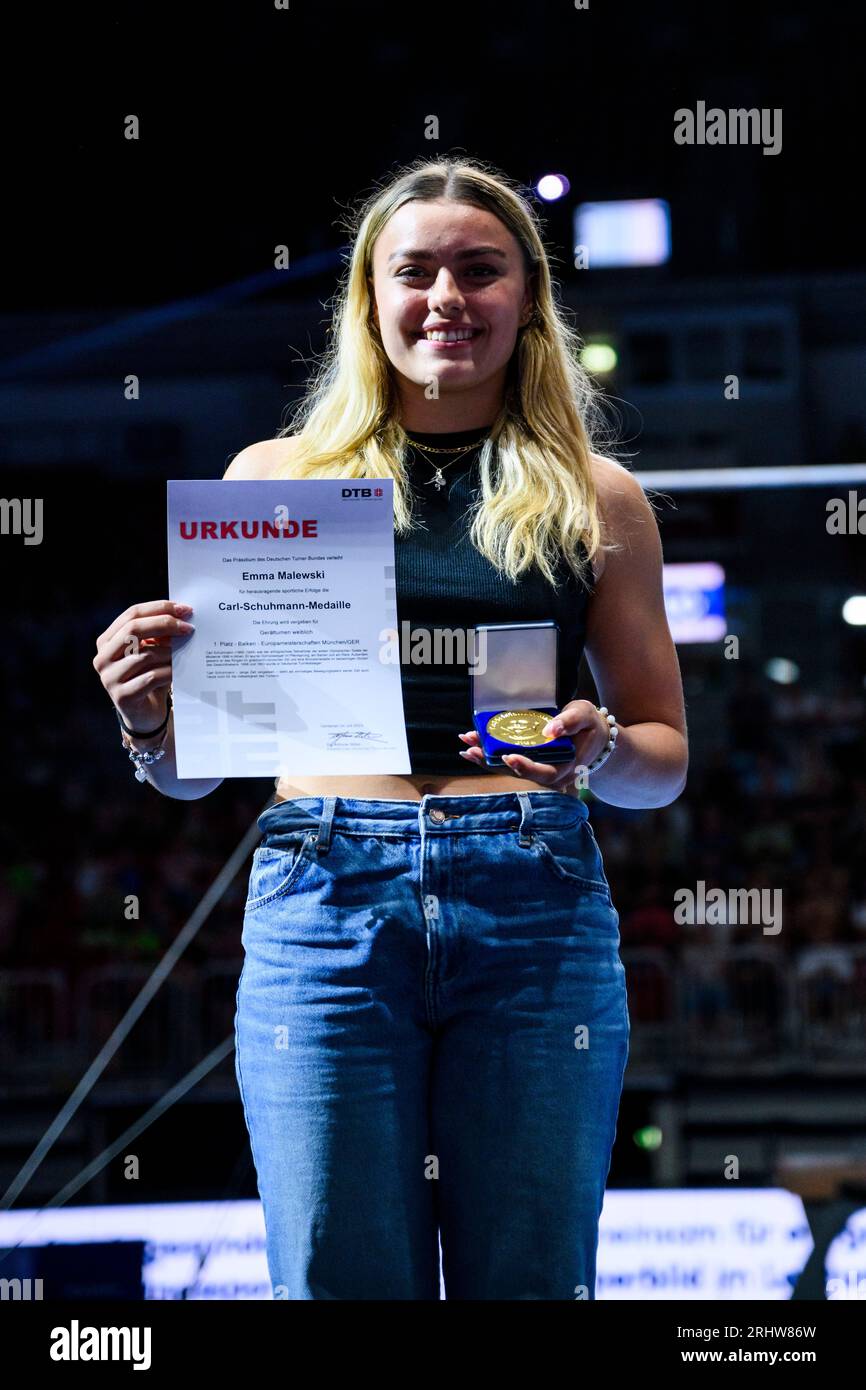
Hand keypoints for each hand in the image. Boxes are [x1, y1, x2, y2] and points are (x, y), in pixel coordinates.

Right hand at [93, 599, 193, 734]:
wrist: (145, 715)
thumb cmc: (150, 677)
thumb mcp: (152, 652)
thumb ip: (159, 634)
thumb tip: (182, 615)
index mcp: (107, 641)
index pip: (131, 614)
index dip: (159, 609)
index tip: (184, 609)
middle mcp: (102, 658)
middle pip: (133, 630)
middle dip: (164, 624)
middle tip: (188, 628)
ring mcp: (109, 678)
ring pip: (144, 655)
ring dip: (170, 652)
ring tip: (186, 653)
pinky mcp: (122, 697)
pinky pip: (151, 677)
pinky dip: (169, 672)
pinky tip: (180, 671)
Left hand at [457, 699, 610, 788]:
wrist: (591, 735)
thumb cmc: (589, 725)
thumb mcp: (585, 716)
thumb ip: (570, 722)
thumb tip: (550, 729)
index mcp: (565, 767)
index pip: (543, 772)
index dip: (525, 767)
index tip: (509, 757)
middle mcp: (548, 773)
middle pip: (517, 772)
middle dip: (492, 762)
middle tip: (472, 749)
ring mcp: (536, 768)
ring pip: (508, 768)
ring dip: (485, 757)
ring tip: (466, 745)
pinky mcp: (527, 761)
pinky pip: (506, 760)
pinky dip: (488, 753)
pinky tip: (472, 746)